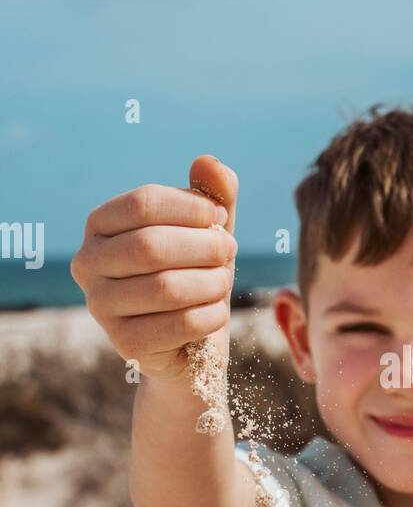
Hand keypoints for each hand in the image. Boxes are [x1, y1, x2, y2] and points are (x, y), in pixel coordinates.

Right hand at [70, 156, 239, 381]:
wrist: (190, 340)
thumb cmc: (193, 273)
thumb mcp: (206, 231)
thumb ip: (212, 195)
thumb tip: (209, 162)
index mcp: (100, 226)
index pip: (142, 204)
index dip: (190, 207)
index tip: (219, 217)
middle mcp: (88, 264)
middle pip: (151, 246)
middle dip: (204, 245)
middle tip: (231, 249)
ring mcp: (100, 306)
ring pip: (166, 288)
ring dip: (210, 282)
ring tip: (223, 281)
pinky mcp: (124, 344)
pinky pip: (179, 325)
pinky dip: (211, 316)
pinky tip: (217, 312)